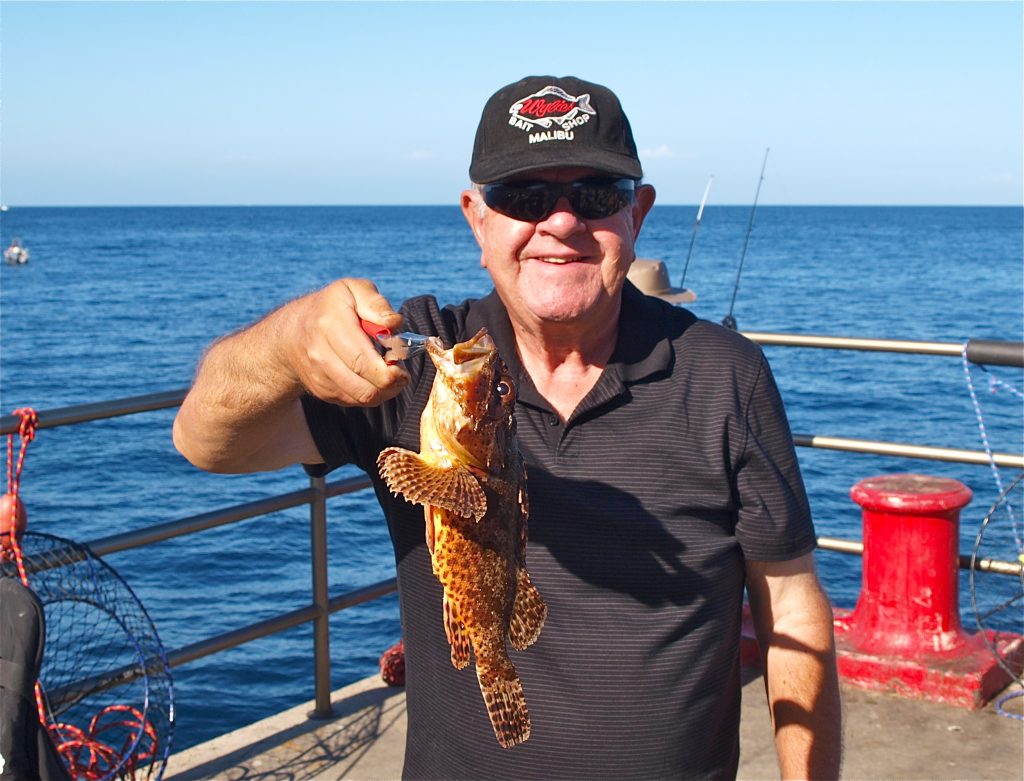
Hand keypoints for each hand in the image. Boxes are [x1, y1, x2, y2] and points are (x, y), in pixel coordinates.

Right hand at [277, 278, 409, 406]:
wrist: (292, 333)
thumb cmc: (331, 307)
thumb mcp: (352, 290)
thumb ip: (375, 303)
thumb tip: (393, 323)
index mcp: (329, 325)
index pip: (361, 361)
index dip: (387, 372)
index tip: (401, 368)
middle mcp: (320, 354)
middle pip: (364, 386)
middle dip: (391, 383)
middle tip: (401, 371)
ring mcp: (319, 376)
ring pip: (362, 397)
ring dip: (384, 390)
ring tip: (389, 373)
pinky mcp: (322, 392)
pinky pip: (355, 401)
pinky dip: (371, 393)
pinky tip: (373, 377)